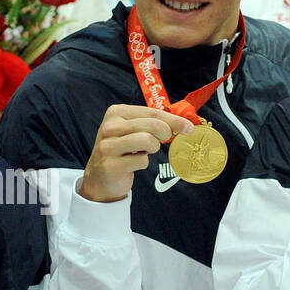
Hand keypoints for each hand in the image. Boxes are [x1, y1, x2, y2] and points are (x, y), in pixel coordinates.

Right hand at [79, 104, 194, 202]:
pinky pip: (141, 161)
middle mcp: (110, 127)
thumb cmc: (122, 150)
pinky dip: (143, 163)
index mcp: (116, 113)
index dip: (174, 120)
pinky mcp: (110, 165)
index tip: (189, 127)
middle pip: (153, 125)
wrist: (100, 177)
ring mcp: (108, 146)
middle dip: (165, 134)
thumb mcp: (132, 130)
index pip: (152, 112)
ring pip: (148, 141)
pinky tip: (133, 163)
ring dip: (153, 148)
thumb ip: (153, 123)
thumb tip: (184, 123)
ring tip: (145, 151)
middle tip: (163, 141)